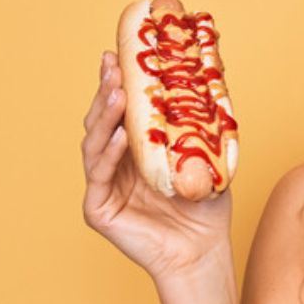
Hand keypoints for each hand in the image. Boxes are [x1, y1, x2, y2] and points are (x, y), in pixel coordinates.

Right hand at [80, 50, 232, 283]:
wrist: (205, 251)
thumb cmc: (207, 205)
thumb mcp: (205, 154)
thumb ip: (198, 120)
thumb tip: (209, 72)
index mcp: (134, 150)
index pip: (120, 111)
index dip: (116, 82)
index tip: (117, 53)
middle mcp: (113, 165)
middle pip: (102, 121)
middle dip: (106, 91)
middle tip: (113, 65)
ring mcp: (103, 186)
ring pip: (95, 143)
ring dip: (105, 116)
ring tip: (117, 93)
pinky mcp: (98, 210)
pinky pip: (100, 176)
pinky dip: (109, 154)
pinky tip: (119, 137)